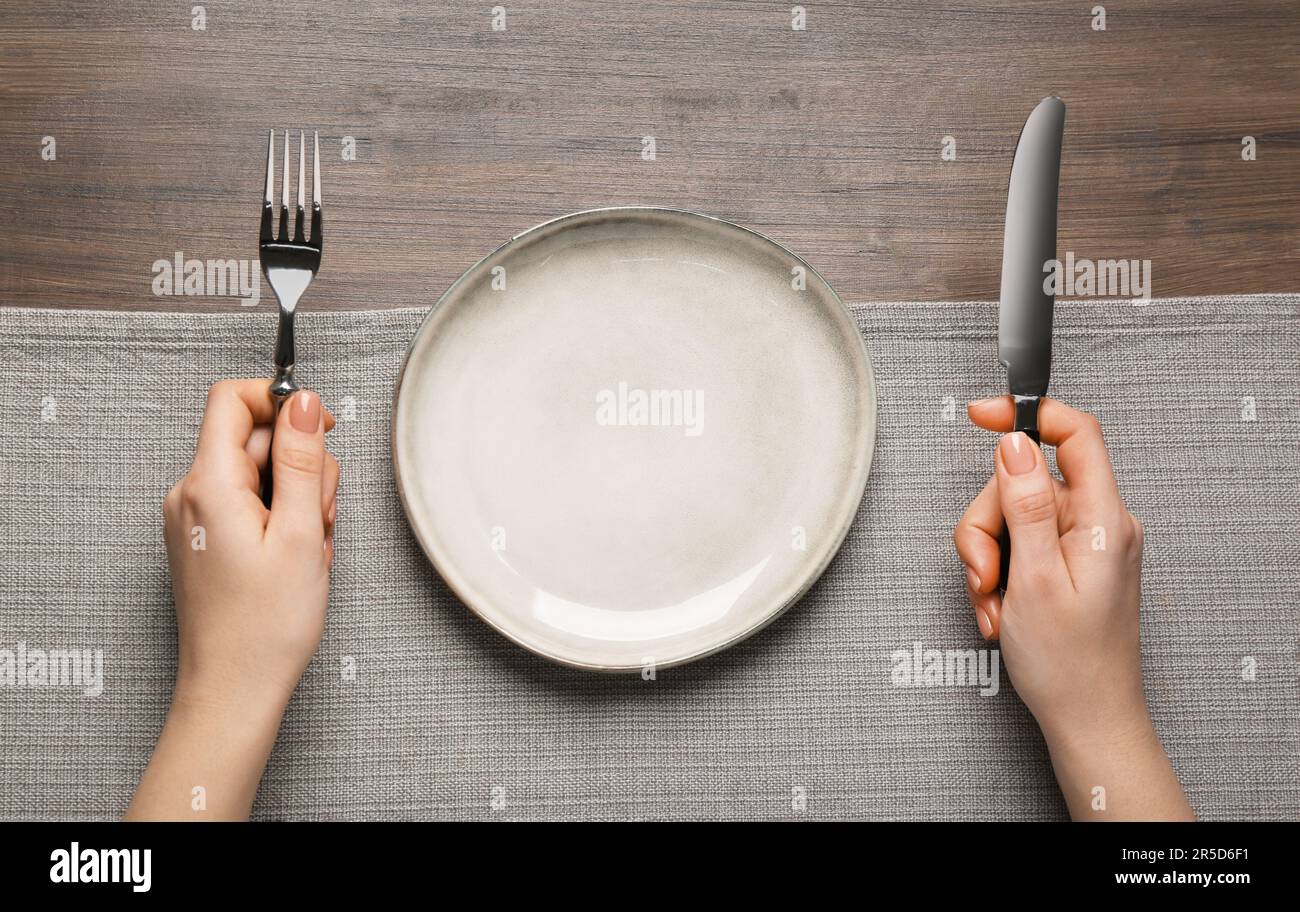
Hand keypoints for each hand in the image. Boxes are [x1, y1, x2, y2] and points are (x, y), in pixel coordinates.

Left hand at [127, 380, 338, 819]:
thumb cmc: (265, 626)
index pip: (232, 400)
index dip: (279, 402)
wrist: (235, 690)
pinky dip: (282, 518)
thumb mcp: (301, 533)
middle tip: (319, 516)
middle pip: (254, 438)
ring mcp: (195, 516)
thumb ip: (303, 459)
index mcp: (208, 485)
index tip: (318, 427)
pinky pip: (251, 502)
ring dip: (297, 497)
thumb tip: (303, 402)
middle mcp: (190, 494)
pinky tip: (294, 556)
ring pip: (259, 471)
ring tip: (309, 545)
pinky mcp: (206, 536)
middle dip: (301, 465)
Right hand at [953, 396, 1191, 819]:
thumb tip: (1017, 443)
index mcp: (1101, 519)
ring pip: (1010, 517)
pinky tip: (1002, 611)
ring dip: (987, 559)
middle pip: (1022, 482)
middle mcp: (1096, 524)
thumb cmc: (1068, 663)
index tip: (980, 415)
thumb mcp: (1034, 577)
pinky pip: (1018, 547)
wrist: (1086, 719)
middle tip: (984, 574)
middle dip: (986, 526)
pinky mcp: (1066, 564)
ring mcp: (1081, 545)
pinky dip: (999, 576)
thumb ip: (1025, 504)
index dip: (1027, 414)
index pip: (1075, 433)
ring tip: (995, 604)